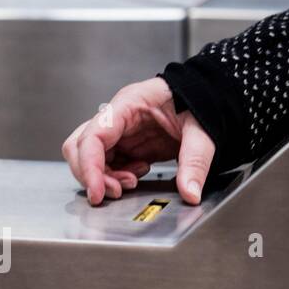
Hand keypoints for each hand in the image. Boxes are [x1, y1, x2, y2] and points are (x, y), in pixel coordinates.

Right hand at [62, 77, 215, 205]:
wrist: (208, 95)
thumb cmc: (199, 101)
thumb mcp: (202, 130)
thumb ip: (195, 161)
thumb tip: (190, 192)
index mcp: (129, 104)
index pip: (93, 137)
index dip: (89, 167)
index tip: (97, 192)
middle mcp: (117, 116)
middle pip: (80, 147)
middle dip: (92, 175)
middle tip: (116, 192)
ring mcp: (119, 130)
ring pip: (90, 157)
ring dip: (104, 177)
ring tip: (131, 183)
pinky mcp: (125, 143)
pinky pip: (107, 163)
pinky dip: (115, 176)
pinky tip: (136, 176)